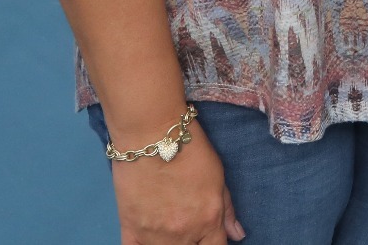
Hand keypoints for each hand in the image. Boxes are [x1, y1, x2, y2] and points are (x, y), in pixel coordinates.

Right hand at [110, 127, 244, 244]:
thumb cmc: (190, 149)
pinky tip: (150, 238)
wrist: (152, 134)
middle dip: (193, 242)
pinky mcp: (129, 228)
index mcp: (208, 220)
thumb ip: (227, 210)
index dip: (214, 244)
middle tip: (189, 226)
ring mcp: (153, 234)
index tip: (209, 238)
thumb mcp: (218, 176)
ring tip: (170, 226)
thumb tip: (237, 236)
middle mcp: (183, 232)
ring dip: (171, 243)